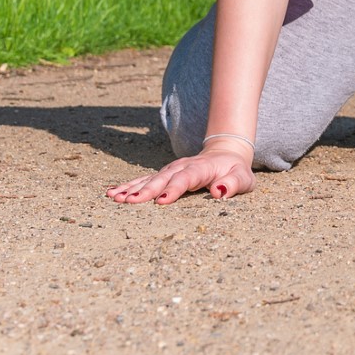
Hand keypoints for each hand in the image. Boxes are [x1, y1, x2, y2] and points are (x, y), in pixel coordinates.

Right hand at [106, 142, 253, 204]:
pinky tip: (112, 193)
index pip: (186, 178)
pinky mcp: (163, 174)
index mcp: (201, 168)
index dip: (173, 189)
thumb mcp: (243, 178)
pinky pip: (144, 179)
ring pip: (149, 178)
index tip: (161, 201)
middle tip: (128, 202)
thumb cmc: (235, 170)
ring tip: (113, 197)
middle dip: (145, 190)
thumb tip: (219, 192)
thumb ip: (233, 184)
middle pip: (162, 178)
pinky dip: (128, 186)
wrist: (226, 152)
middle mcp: (182, 167)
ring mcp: (171, 169)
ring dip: (131, 188)